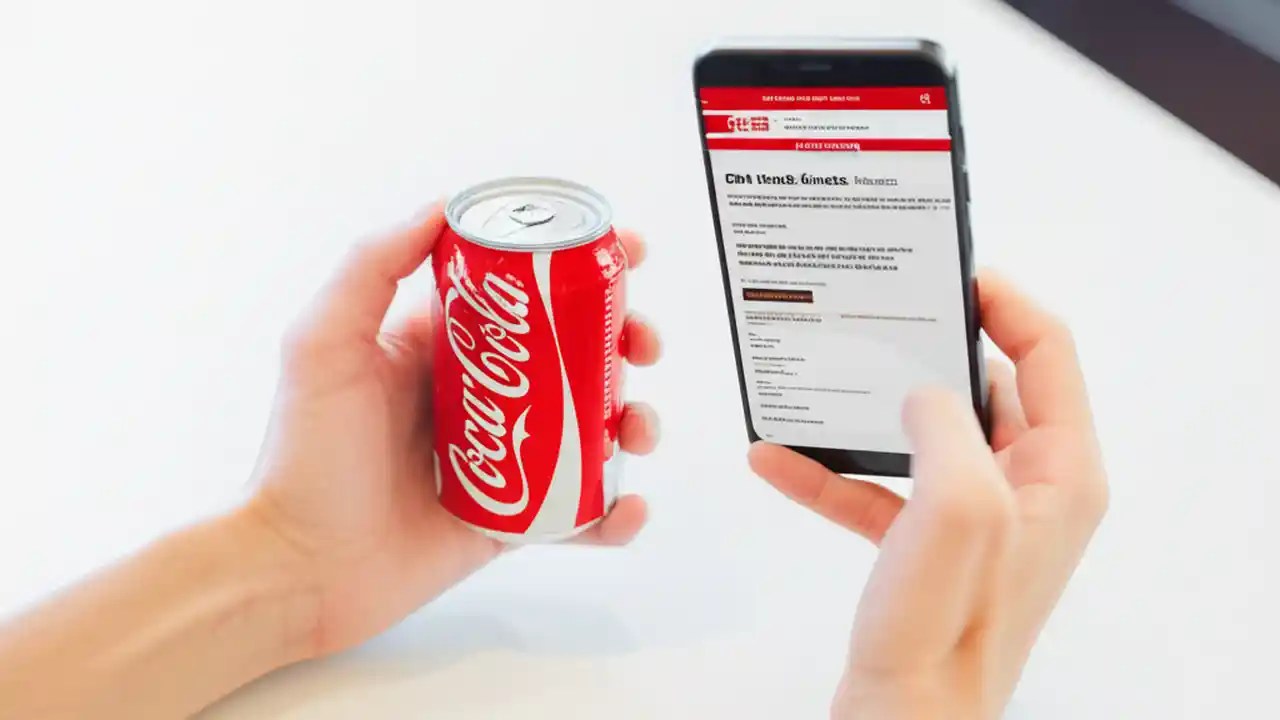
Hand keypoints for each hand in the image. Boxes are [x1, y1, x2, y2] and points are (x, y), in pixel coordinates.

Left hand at [243, 208, 661, 657]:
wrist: (301, 571)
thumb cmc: (302, 459)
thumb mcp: (323, 344)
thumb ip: (370, 266)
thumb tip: (442, 206)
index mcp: (444, 345)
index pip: (526, 292)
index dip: (582, 268)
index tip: (628, 252)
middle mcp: (483, 395)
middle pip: (577, 353)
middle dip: (624, 340)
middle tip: (641, 346)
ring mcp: (506, 457)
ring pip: (592, 426)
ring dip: (633, 419)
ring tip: (634, 431)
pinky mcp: (515, 519)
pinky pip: (582, 511)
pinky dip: (617, 510)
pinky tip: (626, 505)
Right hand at [749, 271, 1107, 718]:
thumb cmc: (942, 631)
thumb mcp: (959, 504)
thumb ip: (947, 423)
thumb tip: (922, 393)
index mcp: (1059, 472)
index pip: (1047, 352)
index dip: (1002, 302)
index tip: (949, 270)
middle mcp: (1026, 490)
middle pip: (983, 388)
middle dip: (923, 352)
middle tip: (873, 315)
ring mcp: (976, 520)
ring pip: (924, 435)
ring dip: (866, 413)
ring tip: (816, 382)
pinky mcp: (926, 546)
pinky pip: (880, 488)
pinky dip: (833, 471)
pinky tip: (777, 459)